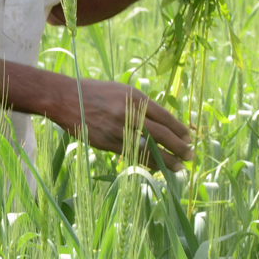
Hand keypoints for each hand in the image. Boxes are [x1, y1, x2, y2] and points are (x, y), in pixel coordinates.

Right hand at [59, 77, 192, 170]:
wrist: (67, 98)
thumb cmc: (97, 92)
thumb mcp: (123, 91)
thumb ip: (141, 104)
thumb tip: (162, 120)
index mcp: (135, 98)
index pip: (164, 116)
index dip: (178, 129)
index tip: (189, 138)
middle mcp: (129, 113)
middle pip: (160, 134)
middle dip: (178, 147)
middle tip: (191, 156)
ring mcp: (117, 130)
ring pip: (147, 149)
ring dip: (165, 160)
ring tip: (178, 167)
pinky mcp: (106, 143)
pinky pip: (131, 155)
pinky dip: (145, 162)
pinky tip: (156, 167)